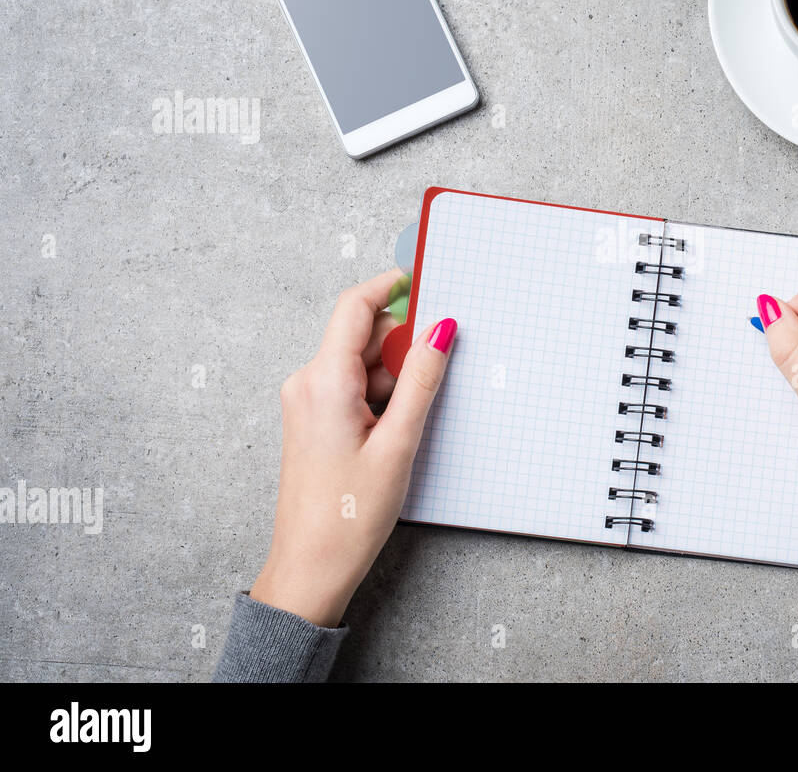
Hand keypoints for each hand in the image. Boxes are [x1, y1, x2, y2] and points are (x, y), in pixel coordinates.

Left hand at [250, 269, 456, 625]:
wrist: (310, 567)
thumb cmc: (348, 517)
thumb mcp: (399, 444)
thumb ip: (421, 380)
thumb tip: (441, 330)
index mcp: (323, 381)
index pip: (356, 306)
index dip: (392, 287)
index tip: (425, 280)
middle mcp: (307, 383)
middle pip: (363, 335)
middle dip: (402, 348)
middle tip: (432, 379)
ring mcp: (307, 401)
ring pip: (362, 364)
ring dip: (394, 380)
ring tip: (406, 429)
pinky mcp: (314, 419)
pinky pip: (354, 388)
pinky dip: (382, 398)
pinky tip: (393, 434)